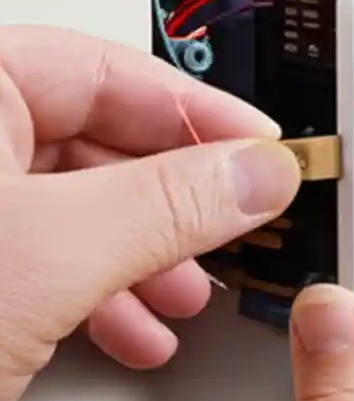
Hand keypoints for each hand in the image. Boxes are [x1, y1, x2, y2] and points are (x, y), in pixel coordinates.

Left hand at [0, 26, 301, 400]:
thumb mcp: (57, 252)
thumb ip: (172, 204)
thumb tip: (261, 174)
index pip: (102, 67)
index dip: (193, 111)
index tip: (258, 149)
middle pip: (98, 140)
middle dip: (176, 200)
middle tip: (236, 222)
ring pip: (77, 207)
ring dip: (148, 256)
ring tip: (185, 294)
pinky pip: (45, 258)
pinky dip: (100, 294)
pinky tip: (135, 332)